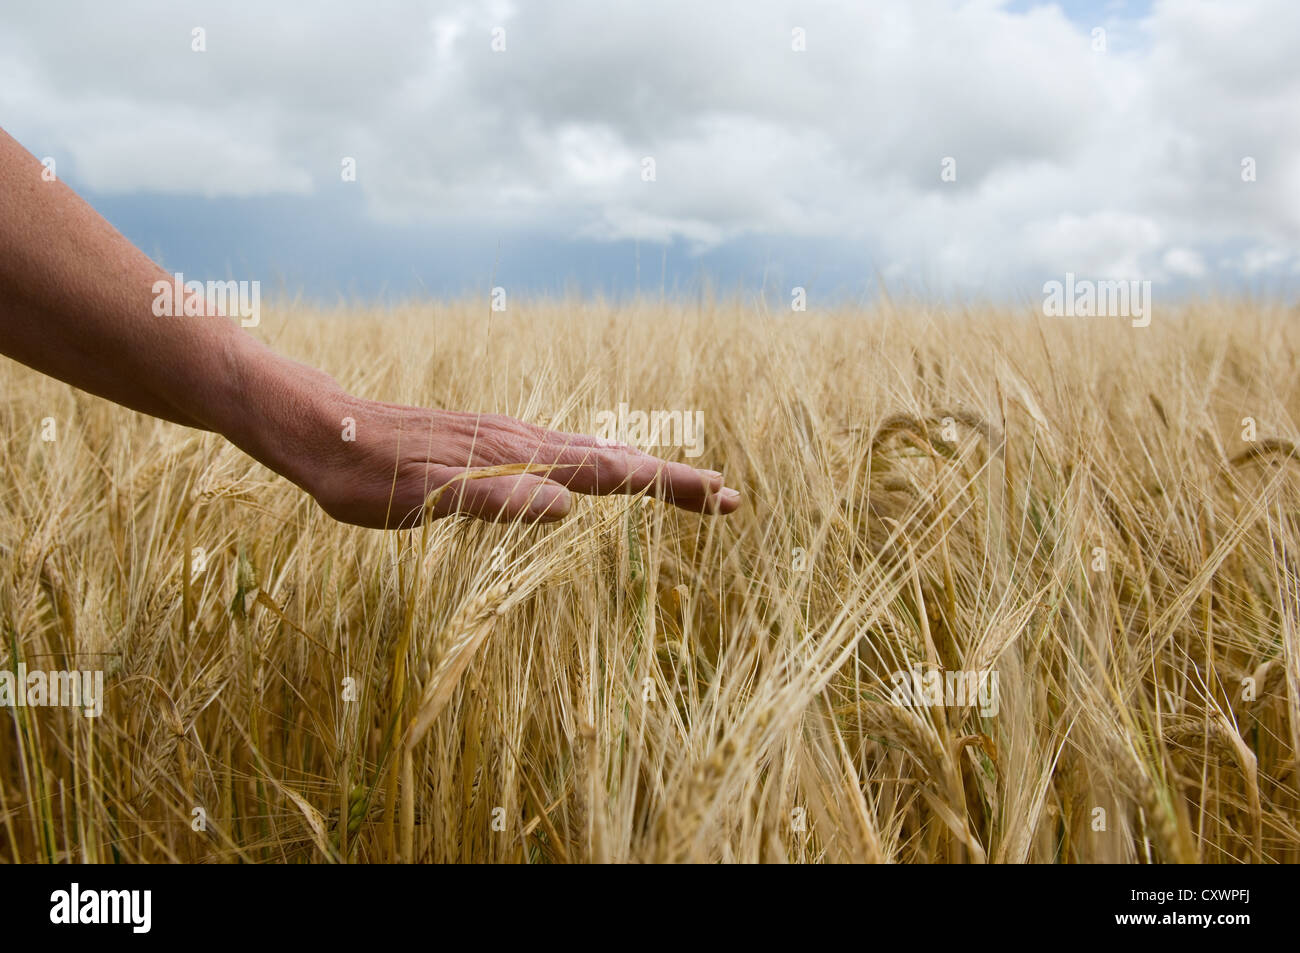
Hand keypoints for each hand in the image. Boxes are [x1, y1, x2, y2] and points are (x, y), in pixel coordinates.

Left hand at [302, 397, 740, 529]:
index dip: (666, 485)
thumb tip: (564, 507)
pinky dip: (603, 465)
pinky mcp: (490, 442)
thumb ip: (492, 501)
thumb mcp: (419, 497)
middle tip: (727, 497)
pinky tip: (601, 472)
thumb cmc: (364, 472)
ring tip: (684, 484)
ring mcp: (507, 438)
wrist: (322, 428)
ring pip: (592, 453)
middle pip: (615, 458)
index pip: (609, 472)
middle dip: (673, 478)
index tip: (720, 496)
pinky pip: (564, 453)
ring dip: (643, 469)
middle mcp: (521, 440)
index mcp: (516, 455)